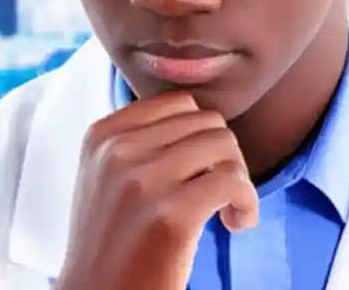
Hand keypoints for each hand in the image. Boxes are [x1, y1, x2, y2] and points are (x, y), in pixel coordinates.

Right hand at [55, 92, 258, 289]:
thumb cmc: (111, 244)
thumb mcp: (107, 178)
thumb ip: (139, 142)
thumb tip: (197, 116)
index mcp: (101, 136)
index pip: (178, 103)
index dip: (202, 134)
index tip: (201, 169)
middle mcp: (117, 150)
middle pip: (206, 122)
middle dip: (224, 156)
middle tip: (219, 195)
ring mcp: (142, 180)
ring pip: (224, 145)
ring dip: (239, 179)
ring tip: (228, 210)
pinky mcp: (171, 215)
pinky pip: (233, 182)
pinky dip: (247, 202)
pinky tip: (236, 223)